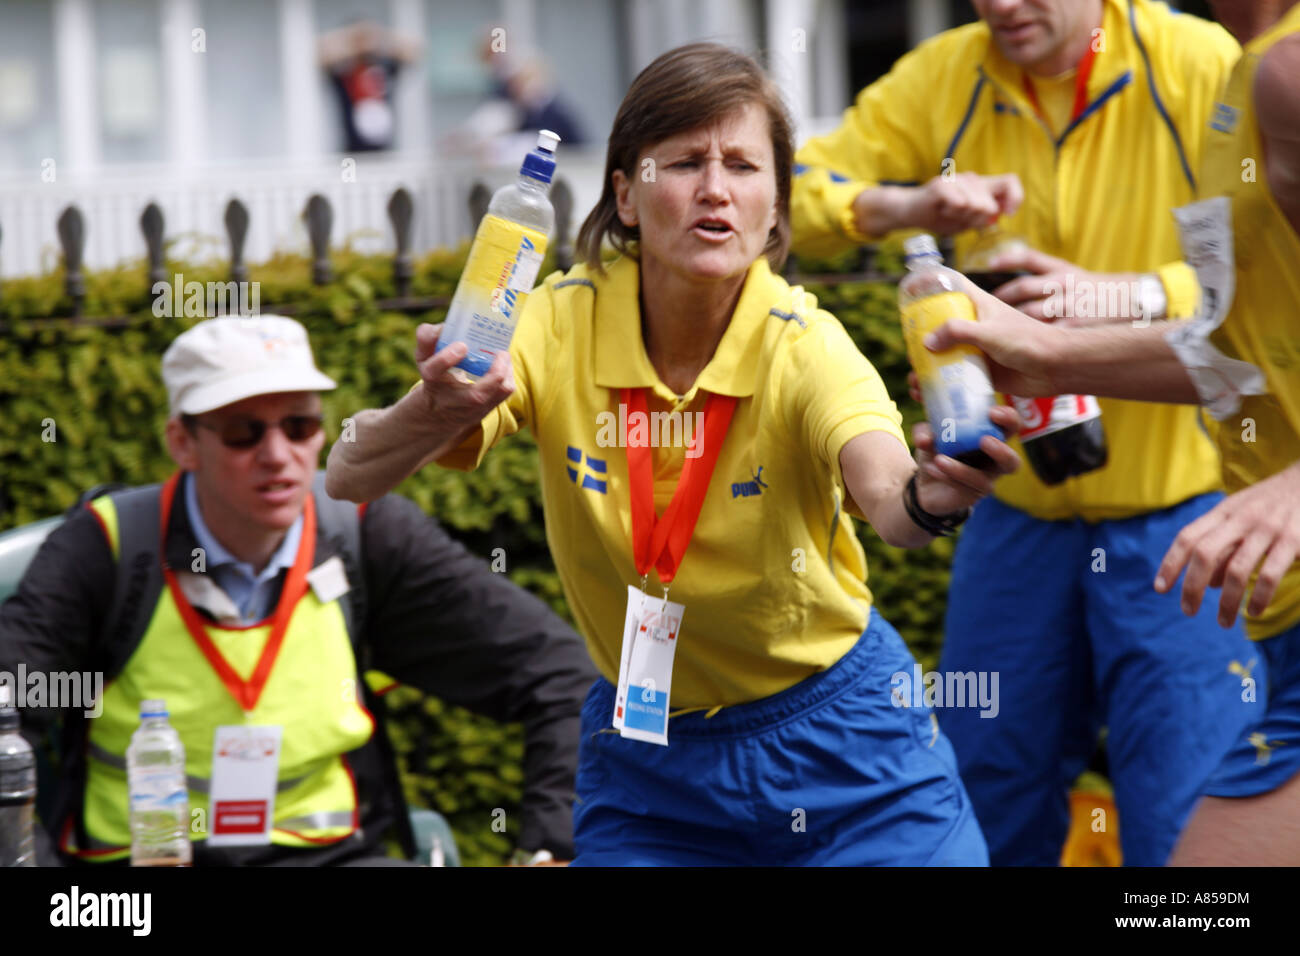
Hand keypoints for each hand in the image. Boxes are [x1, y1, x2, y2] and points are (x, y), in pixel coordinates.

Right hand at [413, 323, 514, 430]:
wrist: (438, 412)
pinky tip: (503, 365)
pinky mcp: (484, 410)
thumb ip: (427, 338)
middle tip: (501, 353)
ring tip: (503, 355)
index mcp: (432, 380)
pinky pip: (504, 394)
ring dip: (505, 372)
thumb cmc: (435, 375)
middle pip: (476, 396)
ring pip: (496, 396)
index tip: (462, 346)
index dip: (446, 359)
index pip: (434, 371)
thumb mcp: (424, 357)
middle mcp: (451, 400)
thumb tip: (444, 326)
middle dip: (494, 374)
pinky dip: (508, 377)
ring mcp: (471, 409)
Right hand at [894, 173, 1023, 234]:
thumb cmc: (940, 216)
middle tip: (963, 220)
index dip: (1015, 198)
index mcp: (981, 186)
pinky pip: (959, 203)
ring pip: (975, 204)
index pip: (1010, 182)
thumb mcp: (967, 221)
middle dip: (978, 220)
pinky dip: (952, 212)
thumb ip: (984, 217)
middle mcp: (971, 178)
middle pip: (989, 203)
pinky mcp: (941, 184)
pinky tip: (942, 210)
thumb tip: (998, 214)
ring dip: (962, 217)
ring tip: (949, 213)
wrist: (910, 212)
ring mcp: (956, 179)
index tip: (1007, 214)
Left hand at [911, 404, 1022, 515]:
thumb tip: (924, 439)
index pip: (1010, 427)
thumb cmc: (938, 450)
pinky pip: (962, 488)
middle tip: (984, 440)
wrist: (926, 483)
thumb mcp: (930, 435)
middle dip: (1001, 450)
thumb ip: (926, 431)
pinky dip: (945, 476)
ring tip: (940, 459)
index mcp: (991, 438)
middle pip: (1012, 460)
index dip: (1008, 419)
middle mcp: (994, 462)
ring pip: (984, 480)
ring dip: (962, 470)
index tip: (993, 412)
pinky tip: (930, 467)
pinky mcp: (971, 496)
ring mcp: (984, 482)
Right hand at [923, 281, 1061, 396]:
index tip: (911, 294)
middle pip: (940, 326)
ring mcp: (978, 349)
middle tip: (909, 353)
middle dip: (921, 339)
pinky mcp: (982, 372)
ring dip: (928, 368)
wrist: (1055, 367)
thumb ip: (957, 333)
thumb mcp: (989, 331)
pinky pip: (956, 378)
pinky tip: (928, 395)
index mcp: (979, 305)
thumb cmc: (1028, 341)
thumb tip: (926, 343)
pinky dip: (942, 386)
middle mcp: (975, 326)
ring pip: (945, 355)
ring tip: (916, 381)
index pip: (951, 286)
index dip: (931, 285)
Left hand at [985, 247, 1143, 326]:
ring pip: (1031, 314)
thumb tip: (1002, 266)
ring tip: (996, 330)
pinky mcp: (1075, 327)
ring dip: (1010, 323)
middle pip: (1023, 290)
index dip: (1006, 265)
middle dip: (1000, 302)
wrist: (1133, 300)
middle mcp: (1064, 285)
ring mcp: (1070, 306)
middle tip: (984, 312)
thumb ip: (1040, 270)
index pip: (1028, 262)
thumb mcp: (1071, 272)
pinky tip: (1019, 346)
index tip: (989, 271)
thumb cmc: (1096, 289)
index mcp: (1061, 270)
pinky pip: (1047, 335)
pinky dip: (1031, 340)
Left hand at [1155, 463, 1299, 627]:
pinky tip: (1253, 611)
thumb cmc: (1270, 504)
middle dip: (1191, 586)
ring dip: (1227, 602)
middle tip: (1188, 611)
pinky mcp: (1293, 541)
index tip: (1159, 589)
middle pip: (1204, 554)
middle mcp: (1241, 519)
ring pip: (1236, 571)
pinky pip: (1269, 575)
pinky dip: (1258, 597)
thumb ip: (1222, 544)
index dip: (1170, 563)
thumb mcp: (1240, 515)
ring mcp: (1267, 529)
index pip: (1188, 537)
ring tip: (1223, 622)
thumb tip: (1207, 584)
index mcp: (1224, 512)